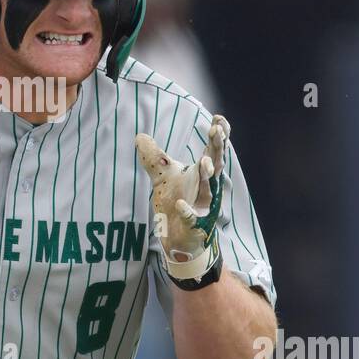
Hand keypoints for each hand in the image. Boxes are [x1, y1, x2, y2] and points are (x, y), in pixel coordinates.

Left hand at [136, 114, 229, 262]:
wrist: (179, 239)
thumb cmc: (177, 202)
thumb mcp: (164, 177)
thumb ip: (154, 158)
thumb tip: (139, 136)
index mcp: (202, 174)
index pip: (214, 152)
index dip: (219, 137)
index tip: (219, 120)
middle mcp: (207, 189)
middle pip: (216, 166)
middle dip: (217, 149)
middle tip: (217, 131)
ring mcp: (203, 208)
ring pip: (209, 191)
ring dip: (208, 176)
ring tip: (204, 162)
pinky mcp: (194, 227)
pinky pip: (191, 219)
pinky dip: (187, 212)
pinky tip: (180, 205)